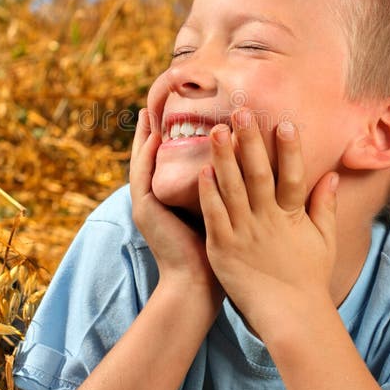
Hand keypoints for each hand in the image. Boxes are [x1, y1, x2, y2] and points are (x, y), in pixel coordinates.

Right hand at [130, 109, 221, 293]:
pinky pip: (142, 176)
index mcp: (171, 201)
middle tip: (154, 103)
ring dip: (145, 137)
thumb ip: (224, 188)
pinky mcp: (145, 211)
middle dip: (152, 131)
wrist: (199, 286)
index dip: (171, 137)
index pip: (168, 162)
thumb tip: (247, 163)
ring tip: (149, 111)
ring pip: (143, 162)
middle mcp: (156, 200)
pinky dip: (145, 155)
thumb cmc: (218, 254)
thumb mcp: (220, 212)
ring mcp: (147, 206)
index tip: (180, 112)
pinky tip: (152, 136)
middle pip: (151, 157)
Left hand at [197, 107, 337, 337]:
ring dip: (224, 158)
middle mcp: (269, 221)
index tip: (284, 121)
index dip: (290, 149)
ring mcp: (245, 234)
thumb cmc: (308, 279)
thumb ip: (325, 206)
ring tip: (216, 130)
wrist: (291, 317)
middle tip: (241, 111)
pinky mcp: (224, 249)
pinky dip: (208, 193)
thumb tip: (332, 176)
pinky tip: (201, 171)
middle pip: (259, 174)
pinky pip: (215, 216)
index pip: (293, 175)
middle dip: (250, 141)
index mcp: (293, 216)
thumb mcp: (324, 241)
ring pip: (233, 189)